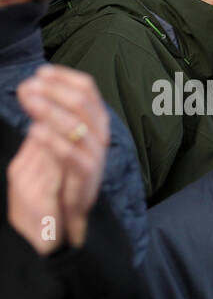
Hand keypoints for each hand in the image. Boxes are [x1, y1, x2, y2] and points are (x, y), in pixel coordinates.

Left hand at [11, 65, 110, 249]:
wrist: (62, 225)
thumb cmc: (56, 182)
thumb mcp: (49, 143)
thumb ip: (47, 119)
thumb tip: (33, 89)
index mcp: (92, 128)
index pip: (89, 92)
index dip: (65, 78)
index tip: (40, 73)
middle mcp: (98, 142)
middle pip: (86, 105)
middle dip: (56, 91)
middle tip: (28, 87)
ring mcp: (94, 162)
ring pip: (82, 128)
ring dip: (52, 110)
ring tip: (28, 100)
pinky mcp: (85, 183)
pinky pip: (75, 158)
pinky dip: (55, 142)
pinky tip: (34, 130)